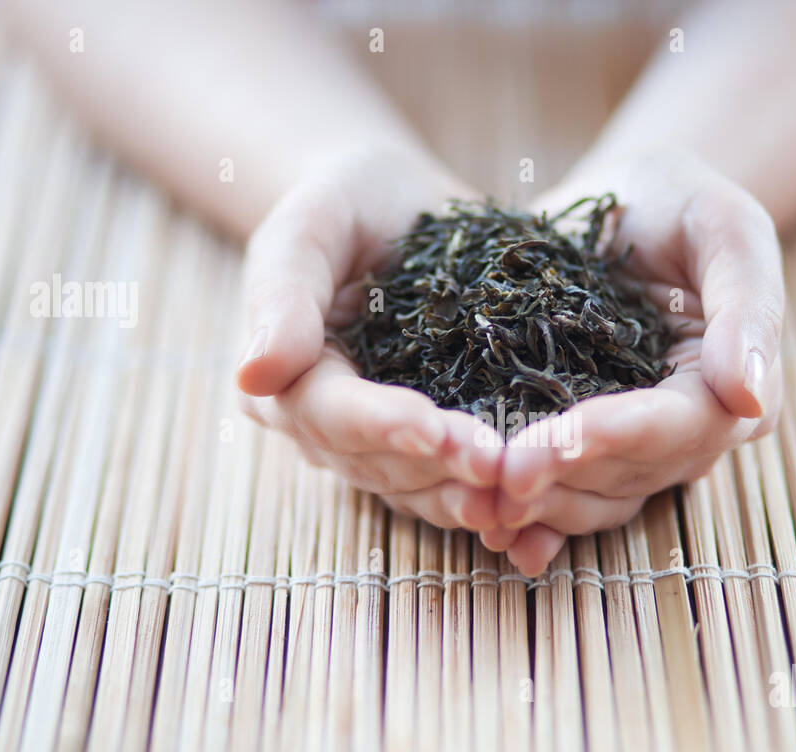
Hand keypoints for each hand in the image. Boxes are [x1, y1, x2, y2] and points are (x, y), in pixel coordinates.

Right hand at [236, 145, 506, 531]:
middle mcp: (326, 429)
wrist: (395, 207)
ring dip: (472, 494)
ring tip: (526, 491)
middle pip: (380, 463)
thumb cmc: (344, 204)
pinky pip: (459, 482)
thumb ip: (284, 294)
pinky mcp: (433, 445)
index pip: (329, 414)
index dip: (382, 426)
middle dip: (440, 467)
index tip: (433, 430)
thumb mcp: (308, 226)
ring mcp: (381, 445)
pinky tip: (541, 504)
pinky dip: (498, 495)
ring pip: (422, 487)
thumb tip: (253, 374)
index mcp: (282, 383)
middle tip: (500, 467)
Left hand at [482, 148, 784, 574]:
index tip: (552, 440)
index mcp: (730, 389)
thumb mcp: (726, 228)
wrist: (623, 201)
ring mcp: (630, 446)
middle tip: (494, 478)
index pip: (678, 427)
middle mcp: (687, 434)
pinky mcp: (581, 444)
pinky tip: (486, 527)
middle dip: (562, 477)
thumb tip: (751, 396)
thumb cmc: (681, 202)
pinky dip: (528, 514)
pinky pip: (559, 492)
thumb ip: (747, 306)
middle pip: (629, 473)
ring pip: (592, 497)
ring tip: (479, 502)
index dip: (614, 437)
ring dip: (539, 506)